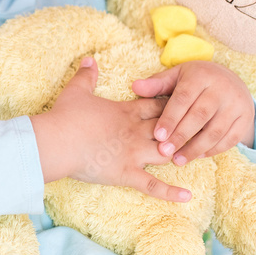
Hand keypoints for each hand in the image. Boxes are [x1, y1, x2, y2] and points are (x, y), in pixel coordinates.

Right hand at [31, 57, 191, 202]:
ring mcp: (133, 154)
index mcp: (126, 112)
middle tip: (199, 128)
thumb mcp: (76, 91)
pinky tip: (187, 195)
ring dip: (180, 155)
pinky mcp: (127, 173)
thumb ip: (86, 75)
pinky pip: (153, 185)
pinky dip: (170, 192)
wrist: (56, 141)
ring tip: (196, 158)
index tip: (187, 102)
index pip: (158, 105)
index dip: (173, 103)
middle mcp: (135, 132)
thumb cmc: (66, 117)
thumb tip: (89, 59)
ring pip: (167, 154)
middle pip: (169, 128)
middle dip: (183, 128)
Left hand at [131, 61, 254, 166]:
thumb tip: (135, 87)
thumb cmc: (195, 80)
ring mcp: (236, 105)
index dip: (170, 118)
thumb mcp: (177, 76)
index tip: (157, 135)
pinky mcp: (245, 119)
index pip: (183, 99)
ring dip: (196, 148)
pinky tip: (197, 156)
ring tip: (178, 160)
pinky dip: (213, 150)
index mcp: (201, 76)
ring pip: (216, 130)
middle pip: (199, 116)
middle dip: (181, 136)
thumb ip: (157, 84)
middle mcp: (221, 89)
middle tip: (164, 152)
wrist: (231, 80)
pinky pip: (230, 139)